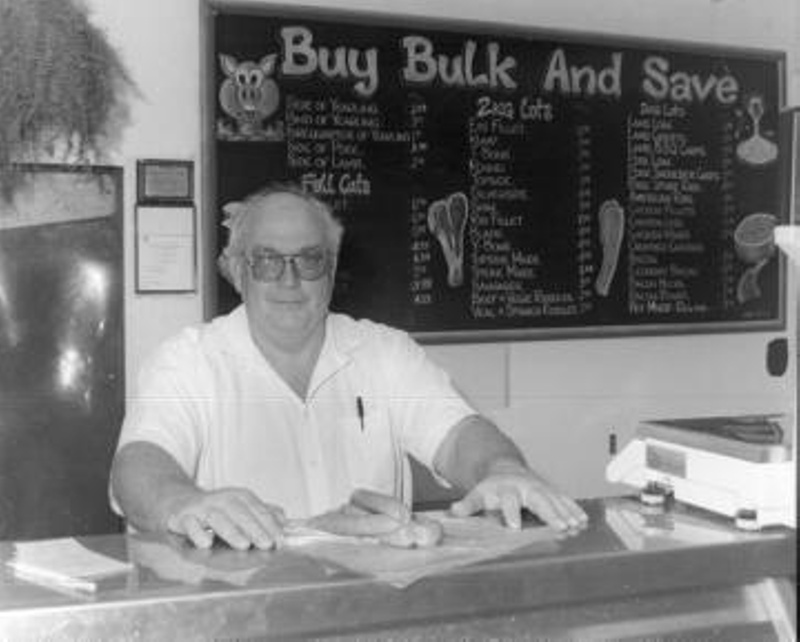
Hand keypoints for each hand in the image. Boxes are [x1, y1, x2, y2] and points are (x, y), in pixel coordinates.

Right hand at [165, 487, 286, 550]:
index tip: (279, 541)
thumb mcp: (240, 508)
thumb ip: (262, 514)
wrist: (177, 502)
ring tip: (244, 545)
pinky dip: (198, 533)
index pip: (258, 510)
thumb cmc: (215, 511)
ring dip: (231, 531)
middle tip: (266, 545)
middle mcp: (221, 499)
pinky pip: (190, 525)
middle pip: (240, 513)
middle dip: (255, 529)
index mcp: (239, 496)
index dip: (270, 526)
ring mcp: (201, 507)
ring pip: (217, 518)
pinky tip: (207, 543)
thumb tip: (283, 519)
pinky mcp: (182, 517)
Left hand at [449, 459, 587, 533]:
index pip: (509, 501)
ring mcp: (540, 488)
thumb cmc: (492, 488)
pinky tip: (584, 521)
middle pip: (539, 499)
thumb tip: (454, 511)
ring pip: (555, 500)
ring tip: (577, 526)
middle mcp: (526, 487)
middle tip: (561, 527)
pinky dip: (574, 509)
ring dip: (567, 513)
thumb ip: (469, 504)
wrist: (506, 470)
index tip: (514, 528)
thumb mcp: (478, 494)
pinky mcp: (550, 491)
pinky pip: (564, 500)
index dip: (511, 514)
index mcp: (506, 489)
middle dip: (551, 513)